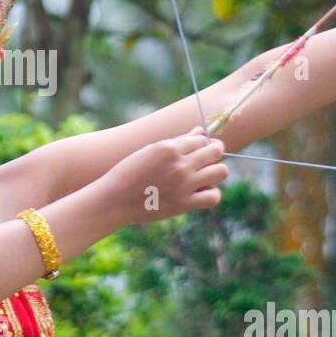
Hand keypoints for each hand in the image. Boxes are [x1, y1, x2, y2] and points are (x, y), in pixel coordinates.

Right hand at [103, 126, 228, 226]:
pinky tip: (200, 192)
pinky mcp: (185, 204)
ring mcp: (184, 184)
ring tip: (204, 176)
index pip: (202, 139)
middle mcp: (180, 164)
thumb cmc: (130, 172)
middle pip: (216, 151)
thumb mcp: (152, 151)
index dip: (204, 143)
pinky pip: (214, 196)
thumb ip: (179, 141)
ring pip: (221, 172)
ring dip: (215, 172)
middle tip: (206, 160)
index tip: (199, 150)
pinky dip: (211, 194)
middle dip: (214, 153)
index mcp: (170, 147)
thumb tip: (200, 132)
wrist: (114, 200)